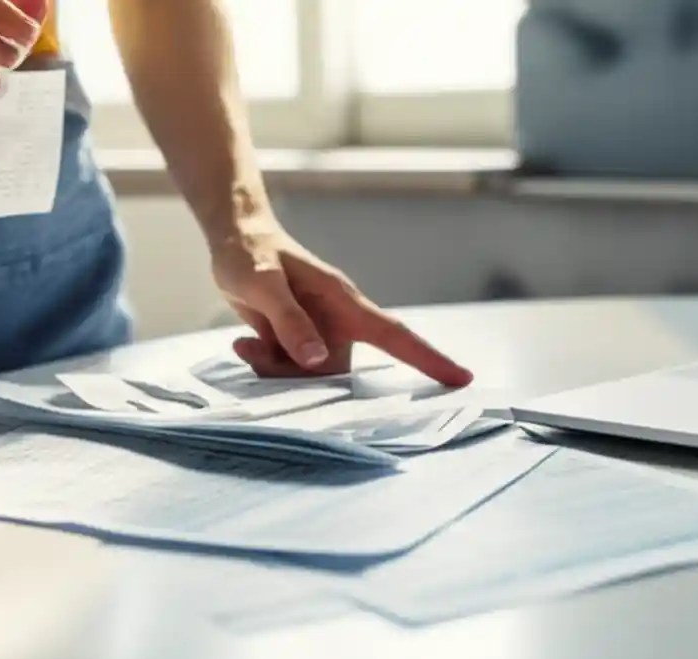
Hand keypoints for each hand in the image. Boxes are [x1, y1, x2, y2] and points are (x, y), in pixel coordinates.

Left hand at [211, 225, 473, 387]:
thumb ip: (289, 320)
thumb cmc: (250, 252)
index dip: (429, 359)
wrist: (235, 239)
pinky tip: (246, 341)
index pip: (395, 334)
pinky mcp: (300, 343)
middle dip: (298, 375)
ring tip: (249, 340)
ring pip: (310, 378)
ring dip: (276, 370)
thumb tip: (317, 359)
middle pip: (336, 372)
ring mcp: (320, 335)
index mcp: (343, 302)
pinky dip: (266, 364)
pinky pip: (291, 374)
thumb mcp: (263, 284)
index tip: (462, 380)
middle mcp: (338, 323)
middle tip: (257, 348)